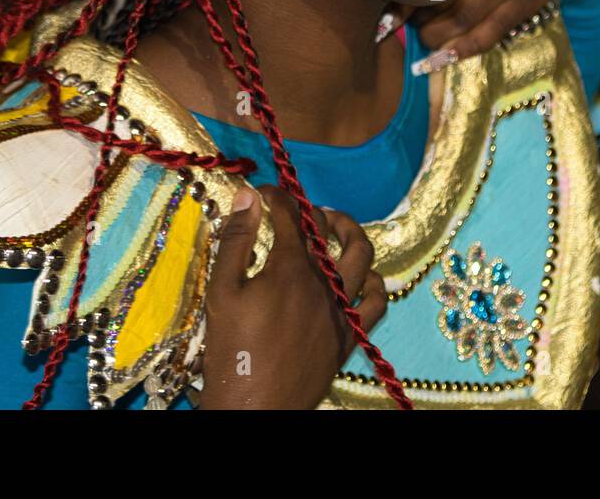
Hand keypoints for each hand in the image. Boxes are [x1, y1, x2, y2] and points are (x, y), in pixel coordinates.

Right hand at [199, 185, 385, 408]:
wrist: (256, 406)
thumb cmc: (232, 351)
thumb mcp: (222, 291)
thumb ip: (236, 240)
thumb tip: (247, 197)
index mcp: (291, 268)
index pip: (291, 215)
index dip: (277, 197)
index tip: (264, 193)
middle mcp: (324, 283)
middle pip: (328, 230)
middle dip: (314, 210)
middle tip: (299, 209)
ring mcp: (342, 309)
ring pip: (363, 256)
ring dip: (351, 234)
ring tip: (336, 227)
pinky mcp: (351, 335)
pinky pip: (378, 300)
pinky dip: (374, 281)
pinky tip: (361, 275)